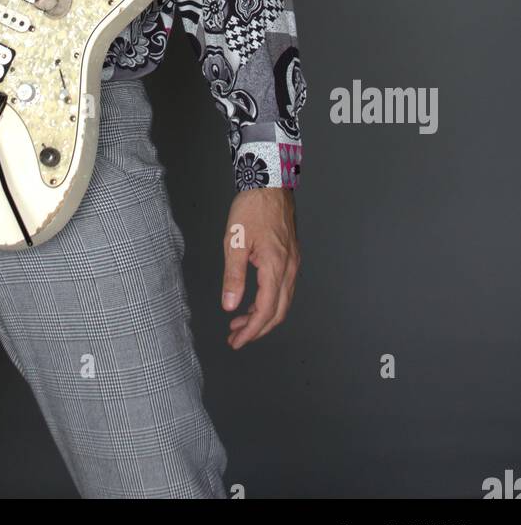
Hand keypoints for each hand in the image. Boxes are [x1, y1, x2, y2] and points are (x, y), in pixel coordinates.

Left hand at [221, 187, 299, 349]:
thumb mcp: (234, 241)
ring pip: (282, 301)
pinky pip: (284, 289)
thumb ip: (233, 276)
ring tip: (240, 322)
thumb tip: (230, 306)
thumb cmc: (251, 208)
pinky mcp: (291, 256)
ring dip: (263, 316)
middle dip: (257, 329)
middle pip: (278, 311)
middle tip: (236, 337)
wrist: (270, 183)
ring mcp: (293, 262)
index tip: (236, 341)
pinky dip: (270, 301)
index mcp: (275, 266)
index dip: (251, 330)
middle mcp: (289, 268)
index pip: (266, 310)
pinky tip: (254, 301)